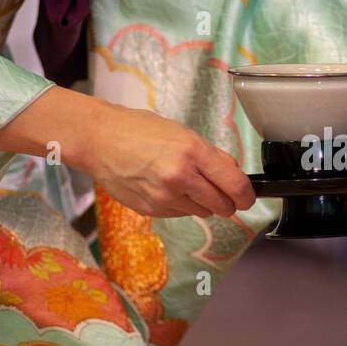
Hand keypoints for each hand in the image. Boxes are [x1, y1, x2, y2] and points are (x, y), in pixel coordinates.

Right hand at [87, 103, 254, 217]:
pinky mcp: (152, 209)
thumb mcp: (181, 132)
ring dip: (202, 203)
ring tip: (185, 183)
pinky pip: (180, 214)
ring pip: (202, 212)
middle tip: (222, 194)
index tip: (248, 197)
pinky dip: (181, 205)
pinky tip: (166, 187)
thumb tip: (233, 173)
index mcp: (193, 152)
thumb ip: (210, 155)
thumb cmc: (138, 131)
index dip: (247, 195)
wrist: (99, 140)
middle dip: (227, 202)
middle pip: (223, 206)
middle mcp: (180, 177)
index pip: (235, 185)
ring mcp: (165, 197)